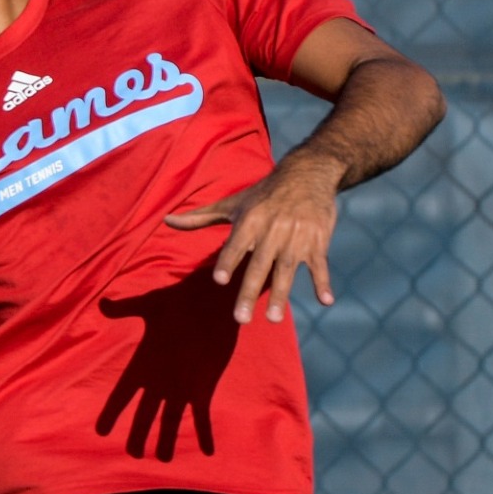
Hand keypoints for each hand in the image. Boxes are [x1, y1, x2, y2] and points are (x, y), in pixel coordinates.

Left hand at [163, 159, 340, 323]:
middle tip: (240, 319)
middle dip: (249, 292)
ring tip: (271, 319)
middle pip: (259, 265)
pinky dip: (322, 282)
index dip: (228, 261)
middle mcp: (272, 229)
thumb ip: (200, 217)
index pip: (236, 245)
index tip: (220, 280)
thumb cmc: (262, 194)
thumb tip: (166, 220)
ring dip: (280, 295)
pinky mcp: (318, 241)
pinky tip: (325, 301)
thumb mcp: (232, 203)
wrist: (307, 174)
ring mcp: (296, 237)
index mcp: (250, 221)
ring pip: (286, 270)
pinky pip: (319, 264)